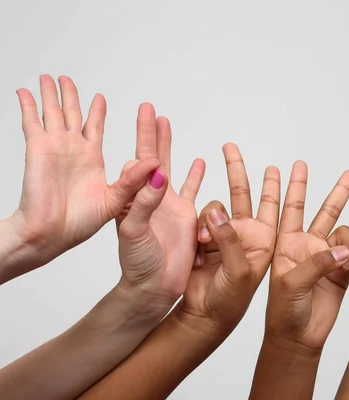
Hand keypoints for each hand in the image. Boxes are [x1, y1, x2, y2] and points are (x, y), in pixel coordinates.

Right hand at [7, 75, 157, 270]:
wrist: (51, 236)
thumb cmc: (80, 225)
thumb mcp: (116, 201)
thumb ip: (134, 181)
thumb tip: (155, 163)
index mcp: (91, 160)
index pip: (95, 127)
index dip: (97, 112)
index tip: (100, 97)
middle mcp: (72, 150)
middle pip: (71, 114)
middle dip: (71, 96)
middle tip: (68, 79)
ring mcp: (55, 147)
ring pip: (52, 112)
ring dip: (51, 95)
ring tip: (50, 78)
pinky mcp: (38, 148)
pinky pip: (32, 121)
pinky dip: (28, 105)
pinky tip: (25, 91)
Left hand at [117, 104, 204, 301]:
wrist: (155, 287)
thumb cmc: (137, 264)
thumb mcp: (134, 232)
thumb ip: (144, 202)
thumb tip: (155, 172)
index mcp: (132, 199)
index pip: (135, 164)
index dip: (139, 142)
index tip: (141, 118)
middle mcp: (149, 197)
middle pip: (151, 156)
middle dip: (150, 132)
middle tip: (150, 108)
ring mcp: (169, 205)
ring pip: (170, 167)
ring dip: (168, 145)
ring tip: (166, 122)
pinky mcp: (187, 215)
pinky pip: (192, 189)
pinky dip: (195, 175)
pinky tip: (198, 160)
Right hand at [178, 143, 279, 332]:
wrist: (204, 317)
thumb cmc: (232, 302)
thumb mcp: (245, 274)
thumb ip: (232, 242)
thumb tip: (217, 213)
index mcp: (272, 242)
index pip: (290, 208)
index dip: (296, 187)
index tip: (298, 165)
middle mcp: (252, 235)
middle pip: (254, 194)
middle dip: (244, 170)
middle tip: (232, 146)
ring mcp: (229, 234)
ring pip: (225, 204)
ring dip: (220, 202)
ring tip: (216, 196)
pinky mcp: (206, 238)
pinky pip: (204, 218)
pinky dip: (202, 225)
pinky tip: (200, 247)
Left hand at [267, 161, 348, 350]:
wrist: (299, 337)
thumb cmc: (282, 311)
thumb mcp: (289, 284)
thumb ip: (315, 264)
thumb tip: (341, 250)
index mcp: (285, 244)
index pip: (288, 208)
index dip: (290, 186)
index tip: (294, 164)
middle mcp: (306, 246)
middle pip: (322, 212)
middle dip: (337, 193)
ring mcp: (324, 258)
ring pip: (342, 233)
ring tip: (348, 257)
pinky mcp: (341, 272)